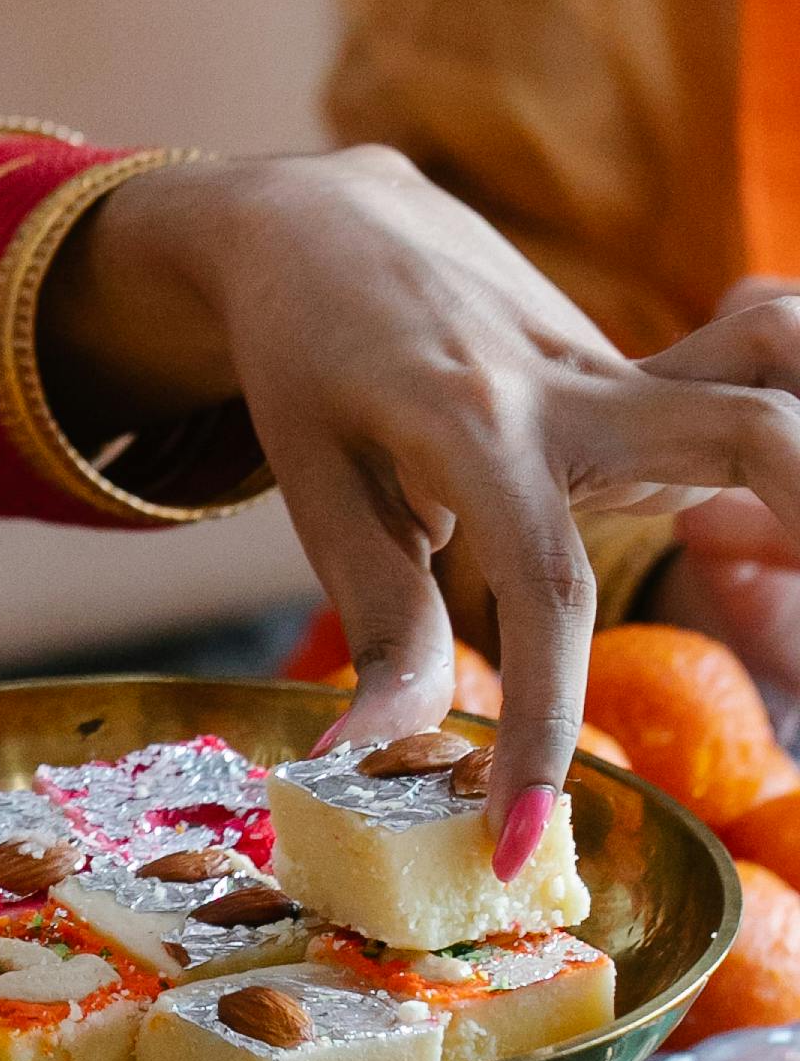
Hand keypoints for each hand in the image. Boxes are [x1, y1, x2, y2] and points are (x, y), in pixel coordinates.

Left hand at [55, 161, 799, 857]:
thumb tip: (372, 758)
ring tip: (798, 590)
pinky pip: (752, 380)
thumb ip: (380, 619)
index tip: (524, 839)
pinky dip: (793, 428)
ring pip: (775, 376)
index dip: (541, 724)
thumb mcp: (321, 484)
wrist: (324, 221)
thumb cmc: (309, 365)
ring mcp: (624, 364)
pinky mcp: (642, 367)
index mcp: (478, 423)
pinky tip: (784, 515)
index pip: (545, 594)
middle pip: (752, 435)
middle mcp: (574, 383)